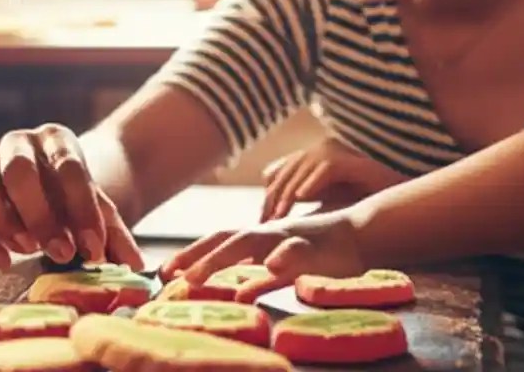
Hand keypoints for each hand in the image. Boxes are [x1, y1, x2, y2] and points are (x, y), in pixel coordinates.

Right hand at [0, 123, 143, 271]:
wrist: (51, 191)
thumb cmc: (75, 201)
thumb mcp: (99, 212)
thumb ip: (115, 235)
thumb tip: (135, 265)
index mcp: (57, 140)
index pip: (68, 167)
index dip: (81, 209)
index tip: (93, 249)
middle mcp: (18, 143)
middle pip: (19, 170)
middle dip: (40, 216)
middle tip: (61, 253)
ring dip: (1, 219)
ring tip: (28, 250)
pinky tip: (4, 261)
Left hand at [160, 212, 365, 302]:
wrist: (360, 235)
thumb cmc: (318, 251)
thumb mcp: (282, 260)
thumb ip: (258, 272)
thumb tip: (232, 289)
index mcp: (259, 237)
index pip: (219, 240)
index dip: (191, 252)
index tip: (164, 270)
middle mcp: (268, 234)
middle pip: (226, 239)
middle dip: (195, 256)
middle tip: (169, 276)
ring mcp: (288, 239)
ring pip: (249, 243)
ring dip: (219, 259)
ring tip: (194, 278)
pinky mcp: (312, 250)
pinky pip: (290, 255)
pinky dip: (273, 264)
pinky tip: (259, 277)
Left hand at [261, 138, 408, 221]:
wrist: (396, 198)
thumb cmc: (361, 201)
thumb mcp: (326, 202)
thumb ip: (304, 202)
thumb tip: (274, 217)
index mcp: (311, 160)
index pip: (278, 174)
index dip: (269, 197)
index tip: (262, 222)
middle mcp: (320, 151)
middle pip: (286, 171)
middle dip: (275, 198)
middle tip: (267, 221)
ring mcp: (337, 152)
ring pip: (302, 169)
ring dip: (289, 193)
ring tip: (280, 215)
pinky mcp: (351, 159)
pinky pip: (327, 168)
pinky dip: (313, 182)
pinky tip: (303, 198)